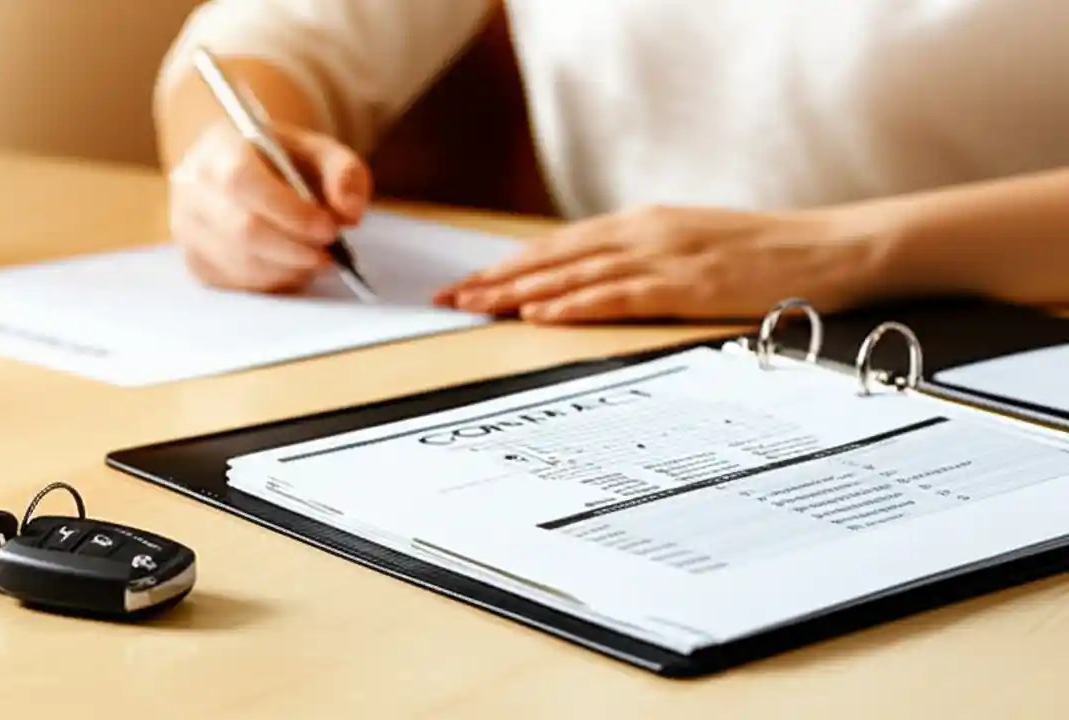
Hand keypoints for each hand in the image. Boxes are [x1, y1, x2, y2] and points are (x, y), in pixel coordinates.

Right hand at [168, 122, 371, 292]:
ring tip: (315, 260)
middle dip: (296, 249)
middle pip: (242, 230)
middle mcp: (192, 186)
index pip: (243, 182)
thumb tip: (349, 212)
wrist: (243, 171)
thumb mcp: (319, 152)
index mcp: (219, 147)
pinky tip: (292, 268)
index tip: (328, 229)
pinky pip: (236, 283)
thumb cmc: (283, 162)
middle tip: (328, 253)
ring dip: (288, 269)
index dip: (290, 212)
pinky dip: (273, 282)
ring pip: (240, 263)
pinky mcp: (195, 260)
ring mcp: (187, 227)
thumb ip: (344, 173)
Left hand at [435, 205, 889, 322]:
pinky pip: (615, 296)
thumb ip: (645, 259)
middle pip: (552, 257)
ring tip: (473, 308)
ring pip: (572, 275)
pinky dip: (571, 305)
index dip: (509, 265)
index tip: (470, 282)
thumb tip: (600, 281)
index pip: (560, 245)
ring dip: (518, 293)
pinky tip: (537, 315)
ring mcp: (664, 256)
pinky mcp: (686, 285)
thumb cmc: (765, 253)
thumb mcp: (693, 246)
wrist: (831, 248)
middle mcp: (644, 232)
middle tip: (448, 298)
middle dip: (495, 279)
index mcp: (644, 223)